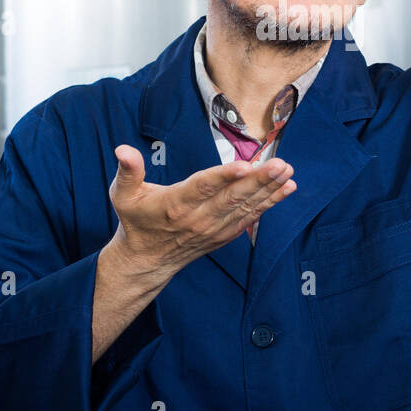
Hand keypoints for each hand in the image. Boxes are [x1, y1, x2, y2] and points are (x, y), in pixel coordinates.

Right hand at [107, 144, 295, 278]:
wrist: (146, 261)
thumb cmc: (136, 221)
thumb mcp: (122, 194)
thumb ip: (127, 171)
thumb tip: (122, 150)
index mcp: (175, 204)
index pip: (203, 188)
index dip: (224, 176)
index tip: (244, 165)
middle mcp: (198, 218)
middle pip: (232, 197)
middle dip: (258, 180)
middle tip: (279, 163)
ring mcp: (214, 228)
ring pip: (246, 207)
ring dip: (269, 190)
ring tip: (288, 173)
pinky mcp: (224, 234)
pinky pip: (250, 217)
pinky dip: (270, 204)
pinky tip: (286, 189)